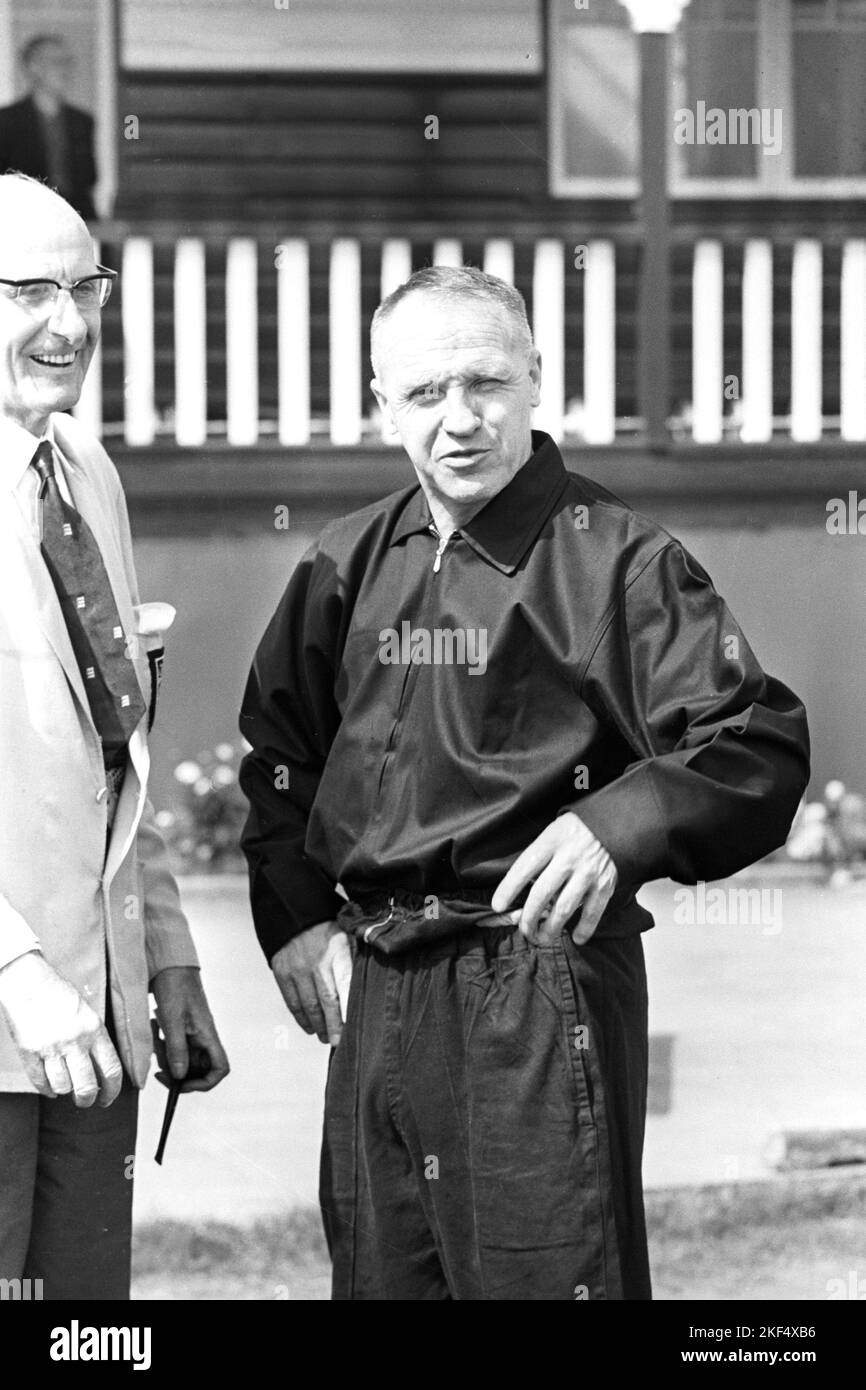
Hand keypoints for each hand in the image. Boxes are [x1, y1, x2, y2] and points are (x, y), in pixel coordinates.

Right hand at [0, 951, 122, 1106]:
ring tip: (65, 1084)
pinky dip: (46, 1089)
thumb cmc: (60, 995)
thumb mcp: (88, 1013)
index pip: (111, 1070)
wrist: (29, 982)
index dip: (112, 1091)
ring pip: (63, 1087)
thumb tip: (102, 1071)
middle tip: (84, 1101)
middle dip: (87, 1100)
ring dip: (64, 1091)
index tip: (108, 1099)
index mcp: (95, 1030)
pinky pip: (40, 1082)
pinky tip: (50, 1086)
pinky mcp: (30, 1052)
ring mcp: (51, 1048)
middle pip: (86, 1087)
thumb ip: (95, 1040)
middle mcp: (75, 1041)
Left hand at [150, 966, 229, 1091]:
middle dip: (176, 1071)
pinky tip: (154, 1029)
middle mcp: (202, 1037)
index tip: (182, 1084)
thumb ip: (177, 1049)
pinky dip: (161, 1045)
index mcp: (207, 1034)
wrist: (168, 963)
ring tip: (154, 1038)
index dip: (204, 1083)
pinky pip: (173, 1047)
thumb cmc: (175, 985)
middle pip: (196, 1068)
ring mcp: (191, 1033)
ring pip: (182, 1059)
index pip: (219, 1069)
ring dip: (165, 1056)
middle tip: (159, 1065)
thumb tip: (180, 1076)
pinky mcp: (180, 1028)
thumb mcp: (172, 1019)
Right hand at [271, 921, 352, 1045]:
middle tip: (339, 1043)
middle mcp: (316, 962)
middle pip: (327, 1001)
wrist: (294, 911)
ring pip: (308, 1006)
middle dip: (334, 1026)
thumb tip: (371, 988)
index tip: (354, 1028)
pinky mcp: (281, 972)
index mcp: (338, 951)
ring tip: (325, 1038)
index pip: (345, 984)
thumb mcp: (349, 936)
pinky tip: (310, 1028)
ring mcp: (297, 968)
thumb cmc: (329, 928)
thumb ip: (357, 960)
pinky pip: (292, 1002)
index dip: (349, 1009)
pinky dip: (301, 1018)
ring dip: (318, 1026)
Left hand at [491, 812, 617, 945]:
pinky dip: (584, 928)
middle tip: (523, 929)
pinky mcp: (605, 885)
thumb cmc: (575, 831)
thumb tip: (520, 892)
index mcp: (551, 841)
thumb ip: (538, 858)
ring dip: (550, 928)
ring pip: (563, 908)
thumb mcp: (552, 833)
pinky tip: (576, 938)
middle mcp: (569, 858)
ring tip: (542, 938)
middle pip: (541, 893)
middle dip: (528, 917)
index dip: (508, 889)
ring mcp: (588, 873)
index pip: (524, 868)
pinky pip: (592, 912)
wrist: (614, 823)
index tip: (498, 906)